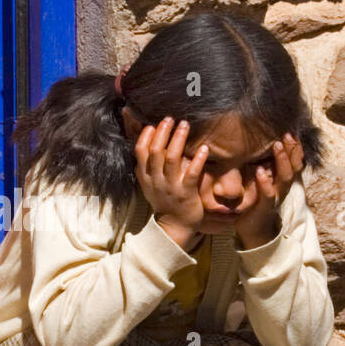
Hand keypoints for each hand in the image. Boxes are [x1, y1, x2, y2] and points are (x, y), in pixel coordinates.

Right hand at [134, 117, 208, 248]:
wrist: (174, 227)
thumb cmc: (165, 202)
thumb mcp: (150, 185)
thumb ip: (147, 167)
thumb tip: (148, 143)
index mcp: (146, 177)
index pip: (140, 152)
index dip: (146, 136)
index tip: (153, 124)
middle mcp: (156, 180)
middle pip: (156, 151)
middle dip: (163, 132)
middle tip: (171, 118)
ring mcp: (171, 187)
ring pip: (172, 158)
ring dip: (179, 139)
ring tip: (185, 125)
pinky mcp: (186, 193)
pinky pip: (192, 173)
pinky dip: (198, 159)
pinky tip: (204, 148)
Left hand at [234, 133, 303, 248]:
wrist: (255, 230)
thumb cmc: (257, 202)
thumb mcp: (264, 182)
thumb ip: (266, 166)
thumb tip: (263, 147)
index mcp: (284, 181)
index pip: (295, 161)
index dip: (296, 148)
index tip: (293, 132)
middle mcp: (284, 188)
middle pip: (294, 166)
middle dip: (292, 150)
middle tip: (287, 134)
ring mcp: (276, 197)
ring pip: (285, 178)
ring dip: (282, 161)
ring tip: (276, 146)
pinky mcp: (265, 207)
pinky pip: (268, 194)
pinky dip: (265, 182)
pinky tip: (260, 170)